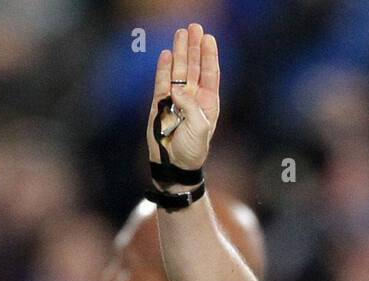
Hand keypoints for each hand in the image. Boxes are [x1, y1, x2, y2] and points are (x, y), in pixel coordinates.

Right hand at [148, 23, 219, 176]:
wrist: (174, 164)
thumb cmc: (192, 149)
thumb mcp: (199, 128)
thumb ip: (191, 107)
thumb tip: (177, 89)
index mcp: (207, 102)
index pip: (209, 73)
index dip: (208, 55)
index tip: (208, 38)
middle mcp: (192, 96)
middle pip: (193, 66)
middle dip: (193, 47)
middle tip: (194, 27)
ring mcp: (176, 98)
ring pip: (178, 71)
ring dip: (179, 53)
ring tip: (181, 33)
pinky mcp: (160, 103)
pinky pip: (162, 82)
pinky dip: (164, 69)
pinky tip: (167, 54)